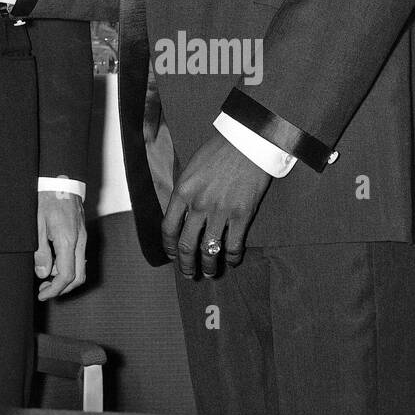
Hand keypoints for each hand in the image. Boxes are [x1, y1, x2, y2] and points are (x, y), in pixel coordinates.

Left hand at [36, 190, 85, 300]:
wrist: (60, 178)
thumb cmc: (46, 198)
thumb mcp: (36, 225)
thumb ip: (40, 251)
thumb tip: (43, 274)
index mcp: (67, 241)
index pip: (66, 276)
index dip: (54, 290)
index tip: (42, 295)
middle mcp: (79, 241)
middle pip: (78, 277)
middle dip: (62, 288)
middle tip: (44, 290)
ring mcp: (82, 237)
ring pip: (79, 267)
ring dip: (64, 276)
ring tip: (44, 274)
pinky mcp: (81, 232)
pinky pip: (78, 256)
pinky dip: (67, 265)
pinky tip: (52, 260)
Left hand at [161, 131, 272, 278]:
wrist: (246, 142)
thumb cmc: (217, 152)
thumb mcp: (190, 169)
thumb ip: (184, 192)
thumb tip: (180, 215)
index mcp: (182, 191)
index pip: (168, 228)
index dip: (169, 247)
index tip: (172, 255)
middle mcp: (198, 204)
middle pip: (187, 245)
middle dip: (186, 264)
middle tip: (189, 273)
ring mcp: (220, 211)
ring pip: (209, 250)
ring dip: (208, 266)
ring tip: (210, 272)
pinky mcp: (242, 215)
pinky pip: (233, 245)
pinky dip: (231, 258)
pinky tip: (231, 260)